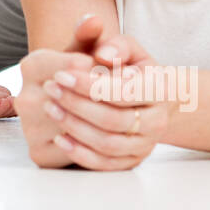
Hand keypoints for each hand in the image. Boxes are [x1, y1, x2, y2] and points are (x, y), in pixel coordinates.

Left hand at [15, 15, 171, 169]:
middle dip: (77, 105)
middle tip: (50, 89)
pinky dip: (81, 153)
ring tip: (50, 108)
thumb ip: (115, 44)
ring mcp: (146, 145)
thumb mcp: (127, 48)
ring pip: (108, 144)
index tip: (60, 74)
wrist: (148, 97)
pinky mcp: (132, 161)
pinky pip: (105, 164)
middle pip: (114, 120)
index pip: (123, 91)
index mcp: (160, 90)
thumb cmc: (131, 67)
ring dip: (75, 127)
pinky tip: (59, 137)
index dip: (90, 85)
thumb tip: (102, 55)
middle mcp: (158, 122)